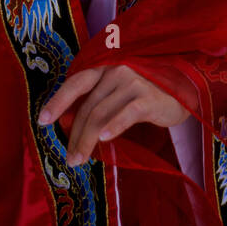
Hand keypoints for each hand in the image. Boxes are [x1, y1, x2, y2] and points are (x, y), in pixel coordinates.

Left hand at [38, 65, 188, 165]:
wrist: (184, 89)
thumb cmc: (146, 92)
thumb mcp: (119, 90)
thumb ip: (98, 99)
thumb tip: (70, 125)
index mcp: (104, 66)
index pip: (75, 83)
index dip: (58, 101)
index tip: (42, 121)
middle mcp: (115, 69)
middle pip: (87, 105)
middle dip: (74, 134)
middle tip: (69, 158)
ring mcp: (132, 81)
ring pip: (101, 113)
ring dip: (88, 139)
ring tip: (79, 159)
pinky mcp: (148, 97)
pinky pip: (126, 113)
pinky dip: (114, 126)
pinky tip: (105, 140)